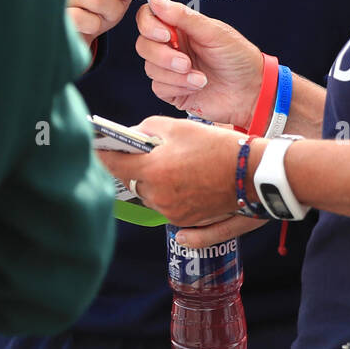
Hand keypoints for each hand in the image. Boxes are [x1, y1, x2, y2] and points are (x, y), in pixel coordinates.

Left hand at [94, 116, 267, 244]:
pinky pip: (167, 208)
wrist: (254, 174)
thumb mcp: (182, 127)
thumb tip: (135, 134)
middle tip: (141, 152)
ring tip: (170, 164)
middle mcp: (159, 197)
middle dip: (134, 167)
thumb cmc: (219, 146)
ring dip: (153, 181)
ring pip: (151, 195)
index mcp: (153, 172)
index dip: (102, 154)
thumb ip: (150, 128)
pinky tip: (179, 183)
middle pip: (133, 182)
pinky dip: (168, 195)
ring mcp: (172, 213)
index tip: (95, 147)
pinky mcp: (187, 221)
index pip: (114, 165)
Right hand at [136, 0, 263, 125]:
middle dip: (163, 55)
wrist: (251, 91)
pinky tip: (197, 86)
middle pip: (144, 44)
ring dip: (175, 74)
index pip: (148, 18)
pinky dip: (178, 87)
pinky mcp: (172, 90)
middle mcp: (173, 46)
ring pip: (150, 67)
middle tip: (185, 61)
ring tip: (200, 76)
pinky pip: (158, 87)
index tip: (165, 34)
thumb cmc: (238, 57)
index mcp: (181, 27)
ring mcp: (171, 69)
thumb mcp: (214, 32)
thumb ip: (184, 16)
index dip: (149, 25)